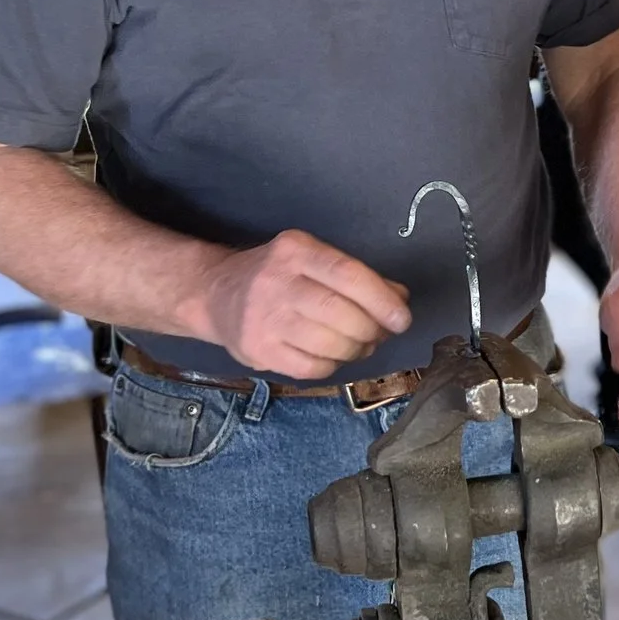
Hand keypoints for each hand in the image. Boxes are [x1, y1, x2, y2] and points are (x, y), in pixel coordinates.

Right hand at [197, 231, 411, 380]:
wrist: (216, 294)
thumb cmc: (277, 276)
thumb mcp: (312, 261)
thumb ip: (356, 277)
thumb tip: (399, 300)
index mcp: (296, 251)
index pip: (348, 275)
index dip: (382, 300)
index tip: (402, 319)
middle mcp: (277, 282)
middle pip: (342, 314)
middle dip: (371, 330)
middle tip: (379, 334)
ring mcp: (264, 319)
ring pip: (331, 345)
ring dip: (355, 350)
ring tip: (357, 344)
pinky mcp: (257, 350)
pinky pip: (313, 368)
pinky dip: (332, 366)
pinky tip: (331, 355)